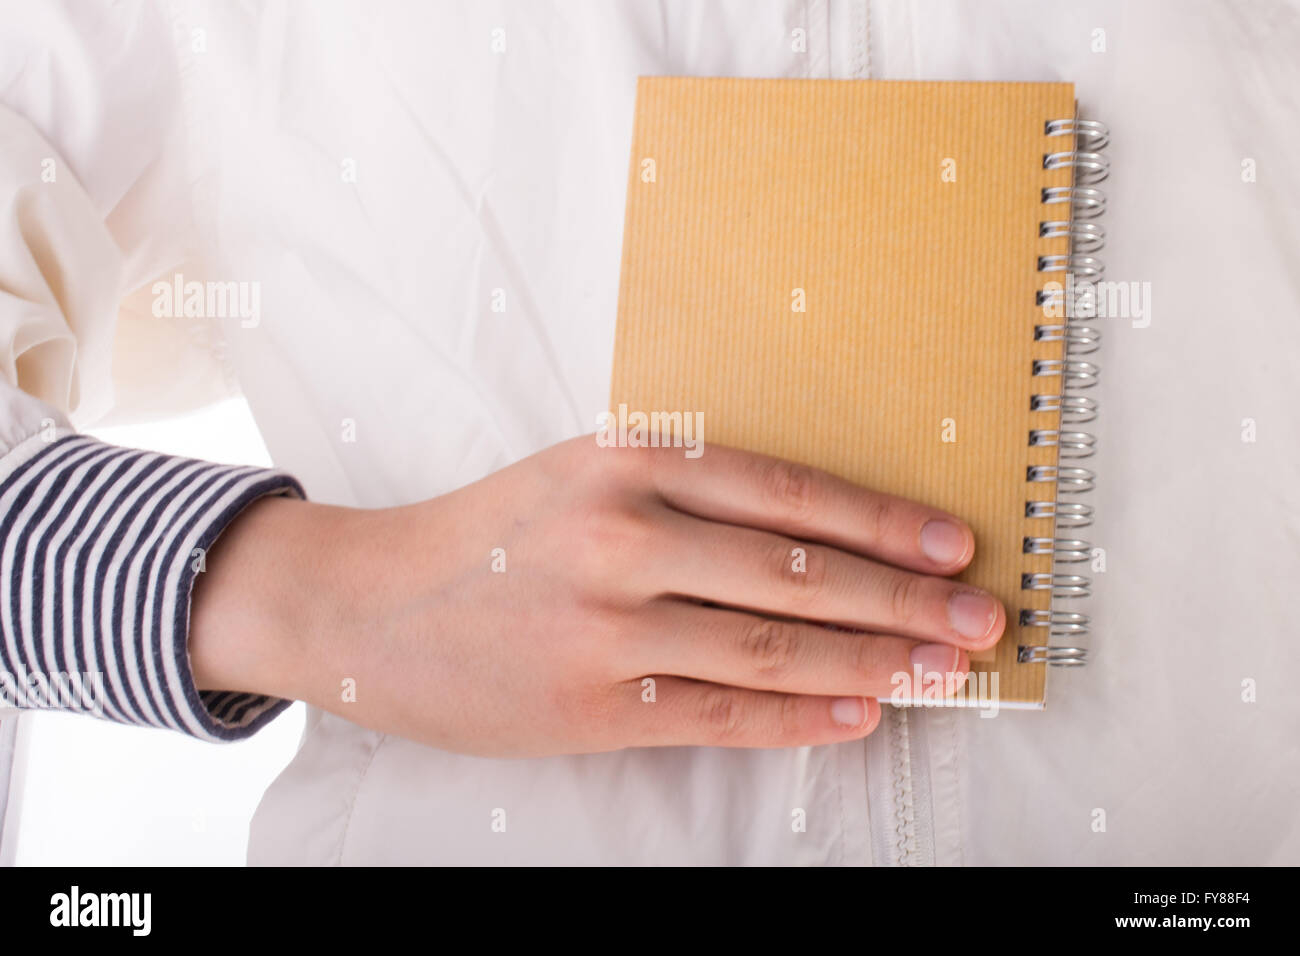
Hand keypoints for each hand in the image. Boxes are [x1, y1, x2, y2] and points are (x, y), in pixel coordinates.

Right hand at [189, 436, 1002, 755]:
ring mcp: (607, 625)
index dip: (883, 521)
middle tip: (980, 619)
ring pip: (770, 648)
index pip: (788, 492)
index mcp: (629, 461)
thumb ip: (685, 493)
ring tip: (943, 672)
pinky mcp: (590, 704)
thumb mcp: (581, 474)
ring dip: (871, 663)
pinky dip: (798, 720)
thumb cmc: (488, 533)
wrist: (368, 603)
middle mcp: (624, 535)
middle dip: (904, 600)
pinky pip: (718, 715)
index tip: (954, 543)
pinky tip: (859, 716)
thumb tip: (814, 538)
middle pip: (796, 573)